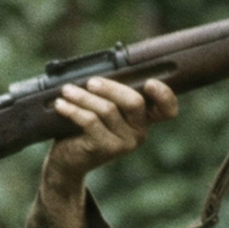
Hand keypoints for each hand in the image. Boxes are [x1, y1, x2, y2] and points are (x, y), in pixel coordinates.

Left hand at [42, 77, 178, 200]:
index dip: (164, 95)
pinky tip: (61, 104)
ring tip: (67, 90)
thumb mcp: (102, 109)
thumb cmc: (85, 129)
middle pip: (134, 102)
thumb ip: (111, 94)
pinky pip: (90, 121)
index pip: (167, 110)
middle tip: (91, 82)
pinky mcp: (106, 149)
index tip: (149, 83)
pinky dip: (73, 110)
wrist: (69, 160)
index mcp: (144, 119)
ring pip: (108, 110)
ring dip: (84, 97)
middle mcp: (140, 132)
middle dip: (111, 87)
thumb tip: (103, 67)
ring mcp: (125, 143)